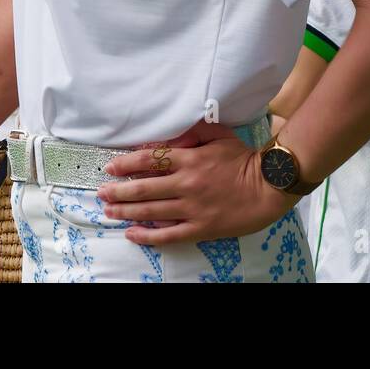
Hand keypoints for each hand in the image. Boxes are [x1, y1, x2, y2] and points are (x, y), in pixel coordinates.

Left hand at [97, 122, 294, 244]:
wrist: (268, 186)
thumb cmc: (243, 158)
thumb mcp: (217, 135)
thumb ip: (191, 132)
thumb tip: (169, 134)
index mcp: (188, 159)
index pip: (148, 160)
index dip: (126, 164)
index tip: (110, 168)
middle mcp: (185, 184)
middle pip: (143, 188)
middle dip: (118, 191)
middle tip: (101, 193)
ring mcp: (192, 208)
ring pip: (151, 212)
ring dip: (126, 211)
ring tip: (108, 211)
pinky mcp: (201, 228)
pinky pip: (169, 235)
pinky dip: (148, 235)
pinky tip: (132, 234)